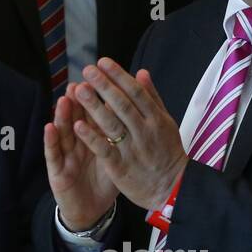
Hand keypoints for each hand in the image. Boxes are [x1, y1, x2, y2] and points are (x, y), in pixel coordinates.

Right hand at [45, 83, 118, 229]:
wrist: (93, 211)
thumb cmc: (104, 181)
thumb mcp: (116, 155)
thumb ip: (122, 132)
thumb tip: (133, 108)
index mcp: (93, 138)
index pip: (93, 113)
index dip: (96, 97)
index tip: (98, 78)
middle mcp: (77, 143)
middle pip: (76, 119)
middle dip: (76, 101)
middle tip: (79, 84)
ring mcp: (65, 156)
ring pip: (63, 132)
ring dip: (62, 115)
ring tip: (64, 99)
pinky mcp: (57, 171)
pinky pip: (53, 155)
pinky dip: (51, 141)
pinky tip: (49, 127)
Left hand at [70, 59, 187, 210]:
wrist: (173, 189)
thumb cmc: (167, 152)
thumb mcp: (165, 123)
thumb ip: (152, 98)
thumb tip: (141, 72)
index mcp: (156, 119)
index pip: (136, 93)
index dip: (119, 76)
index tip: (103, 62)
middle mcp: (145, 132)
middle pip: (123, 105)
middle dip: (104, 86)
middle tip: (87, 70)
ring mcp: (132, 150)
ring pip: (112, 125)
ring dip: (94, 107)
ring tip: (79, 90)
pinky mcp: (121, 167)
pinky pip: (104, 149)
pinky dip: (91, 137)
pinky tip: (77, 124)